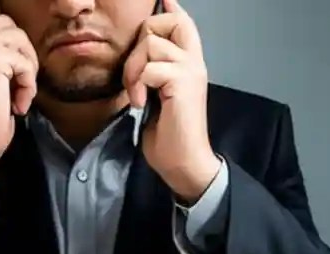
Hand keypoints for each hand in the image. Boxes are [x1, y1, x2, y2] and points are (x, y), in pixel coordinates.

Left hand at [122, 0, 219, 204]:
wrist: (183, 162)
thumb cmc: (169, 135)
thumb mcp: (158, 95)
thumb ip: (153, 71)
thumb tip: (141, 54)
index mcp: (190, 63)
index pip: (182, 22)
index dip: (168, 9)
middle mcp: (194, 62)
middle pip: (169, 20)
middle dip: (144, 38)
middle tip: (137, 71)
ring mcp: (191, 70)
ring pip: (152, 43)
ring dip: (134, 68)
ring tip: (137, 94)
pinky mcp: (182, 83)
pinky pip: (149, 67)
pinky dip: (138, 85)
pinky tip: (142, 104)